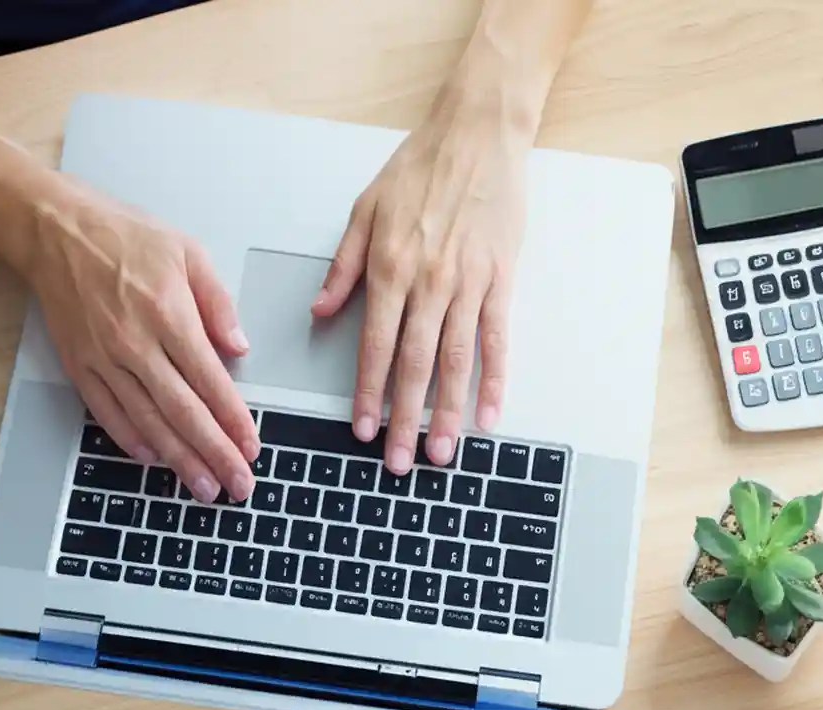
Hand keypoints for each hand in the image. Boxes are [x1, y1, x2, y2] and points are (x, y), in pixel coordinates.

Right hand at [26, 180, 258, 503]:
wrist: (56, 231)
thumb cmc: (124, 236)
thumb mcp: (188, 252)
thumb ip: (219, 303)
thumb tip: (240, 348)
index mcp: (171, 317)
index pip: (211, 383)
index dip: (234, 421)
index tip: (251, 447)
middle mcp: (138, 345)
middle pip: (184, 413)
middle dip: (215, 454)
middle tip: (238, 484)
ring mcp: (105, 359)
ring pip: (148, 422)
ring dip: (179, 459)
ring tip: (202, 486)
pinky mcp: (79, 365)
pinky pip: (107, 413)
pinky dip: (131, 440)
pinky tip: (152, 460)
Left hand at [311, 93, 531, 474]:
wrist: (477, 134)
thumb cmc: (418, 169)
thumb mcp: (363, 211)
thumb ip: (343, 268)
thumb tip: (320, 312)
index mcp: (389, 267)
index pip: (374, 344)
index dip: (367, 391)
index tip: (360, 428)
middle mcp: (428, 282)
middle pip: (414, 364)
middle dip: (404, 419)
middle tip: (399, 462)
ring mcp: (469, 283)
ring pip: (455, 360)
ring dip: (448, 412)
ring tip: (442, 452)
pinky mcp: (502, 279)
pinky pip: (498, 339)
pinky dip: (495, 379)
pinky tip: (491, 413)